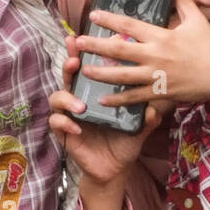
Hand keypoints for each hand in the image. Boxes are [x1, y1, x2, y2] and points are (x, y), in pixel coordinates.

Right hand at [49, 42, 170, 183]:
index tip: (95, 41)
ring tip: (81, 106)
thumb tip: (153, 110)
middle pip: (69, 75)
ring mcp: (70, 114)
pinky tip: (77, 128)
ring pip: (57, 97)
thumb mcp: (139, 128)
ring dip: (67, 98)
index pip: (92, 68)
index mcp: (97, 92)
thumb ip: (146, 118)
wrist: (116, 168)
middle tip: (74, 60)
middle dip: (69, 63)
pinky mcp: (63, 131)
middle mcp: (81, 98)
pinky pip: (56, 122)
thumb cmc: (125, 142)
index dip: (90, 54)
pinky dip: (65, 122)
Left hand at [74, 0, 209, 107]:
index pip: (129, 24)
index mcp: (162, 36)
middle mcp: (156, 56)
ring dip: (101, 73)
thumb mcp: (197, 20)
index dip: (109, 19)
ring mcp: (157, 76)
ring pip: (122, 75)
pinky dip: (118, 99)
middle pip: (119, 49)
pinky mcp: (161, 93)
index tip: (93, 15)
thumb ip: (183, 0)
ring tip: (84, 70)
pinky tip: (103, 99)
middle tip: (79, 42)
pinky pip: (135, 97)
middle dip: (96, 45)